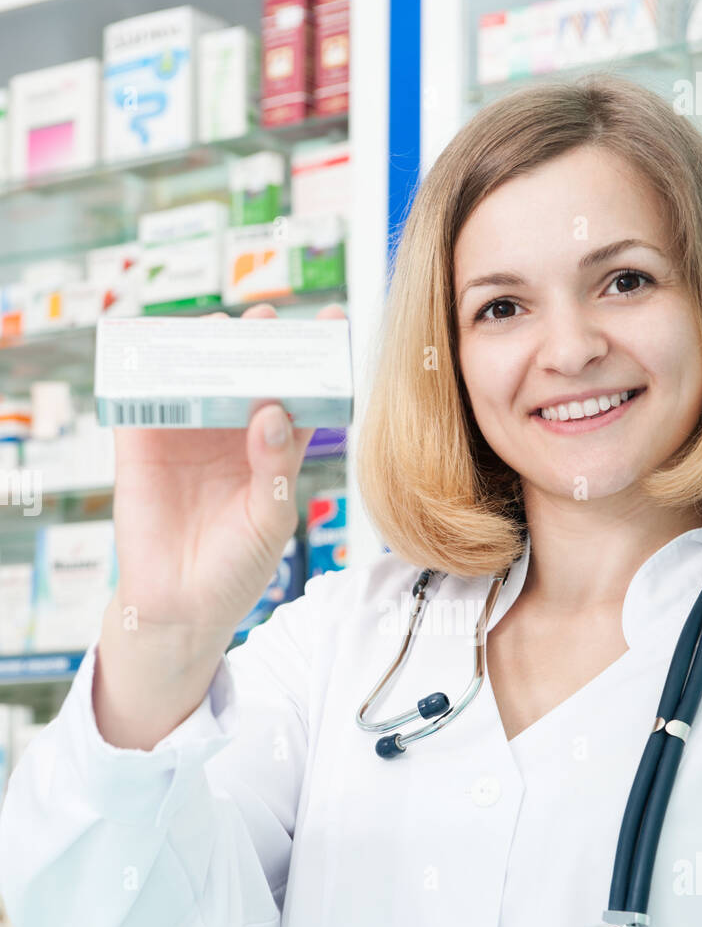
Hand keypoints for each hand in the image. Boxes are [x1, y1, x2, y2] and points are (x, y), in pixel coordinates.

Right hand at [94, 301, 345, 747]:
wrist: (182, 608)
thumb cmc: (237, 568)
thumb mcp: (271, 520)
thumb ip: (276, 466)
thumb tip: (273, 410)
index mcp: (273, 449)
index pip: (298, 393)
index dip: (315, 358)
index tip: (333, 321)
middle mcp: (231, 433)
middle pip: (246, 373)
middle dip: (258, 341)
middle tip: (267, 318)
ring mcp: (186, 434)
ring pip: (197, 375)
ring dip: (205, 347)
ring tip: (220, 328)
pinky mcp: (142, 443)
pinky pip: (143, 396)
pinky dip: (146, 367)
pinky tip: (158, 343)